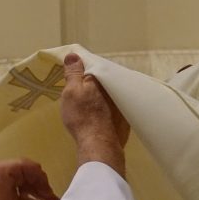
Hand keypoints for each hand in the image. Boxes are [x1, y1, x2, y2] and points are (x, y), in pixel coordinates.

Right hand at [57, 54, 127, 173]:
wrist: (99, 144)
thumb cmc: (82, 116)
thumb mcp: (71, 92)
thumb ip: (73, 73)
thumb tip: (74, 55)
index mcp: (103, 79)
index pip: (95, 67)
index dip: (85, 69)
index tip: (77, 71)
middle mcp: (117, 88)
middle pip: (105, 81)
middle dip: (96, 82)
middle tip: (84, 86)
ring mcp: (124, 104)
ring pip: (112, 94)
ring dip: (104, 95)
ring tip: (93, 99)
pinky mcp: (126, 118)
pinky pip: (117, 107)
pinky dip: (110, 107)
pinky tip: (103, 113)